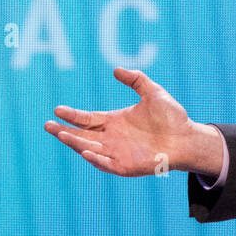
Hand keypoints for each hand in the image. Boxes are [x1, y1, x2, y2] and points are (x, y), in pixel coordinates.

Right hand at [44, 67, 223, 177]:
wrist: (188, 138)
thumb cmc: (172, 117)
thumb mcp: (153, 93)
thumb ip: (136, 80)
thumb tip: (117, 69)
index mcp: (113, 122)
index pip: (86, 119)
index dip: (72, 115)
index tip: (57, 109)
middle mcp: (111, 138)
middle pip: (82, 135)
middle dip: (64, 131)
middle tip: (48, 125)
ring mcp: (117, 153)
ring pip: (89, 149)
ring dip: (75, 143)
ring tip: (61, 135)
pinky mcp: (126, 166)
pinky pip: (107, 164)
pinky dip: (96, 159)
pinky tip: (86, 152)